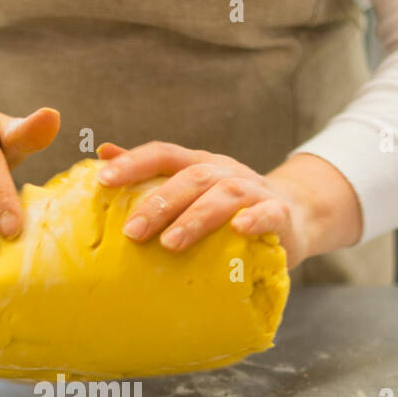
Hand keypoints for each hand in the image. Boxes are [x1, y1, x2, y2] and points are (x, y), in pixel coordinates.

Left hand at [96, 142, 361, 269]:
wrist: (294, 214)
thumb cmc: (230, 205)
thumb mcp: (190, 186)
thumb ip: (150, 174)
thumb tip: (103, 153)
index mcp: (199, 164)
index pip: (163, 154)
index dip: (134, 163)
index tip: (103, 179)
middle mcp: (225, 171)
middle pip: (191, 177)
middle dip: (160, 204)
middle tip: (132, 233)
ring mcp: (254, 191)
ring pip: (224, 195)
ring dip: (196, 218)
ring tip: (171, 244)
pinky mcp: (280, 214)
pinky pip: (268, 213)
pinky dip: (255, 219)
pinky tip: (240, 228)